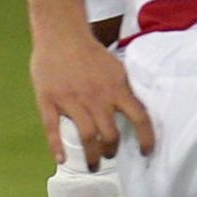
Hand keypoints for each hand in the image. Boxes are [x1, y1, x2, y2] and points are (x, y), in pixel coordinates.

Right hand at [30, 35, 155, 169]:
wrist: (61, 33)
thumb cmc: (90, 52)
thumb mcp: (117, 68)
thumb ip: (125, 90)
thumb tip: (139, 111)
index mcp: (116, 88)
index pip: (140, 118)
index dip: (146, 138)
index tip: (147, 152)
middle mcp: (97, 97)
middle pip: (110, 134)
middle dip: (112, 150)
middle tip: (109, 155)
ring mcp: (72, 100)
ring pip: (86, 136)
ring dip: (91, 155)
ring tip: (93, 163)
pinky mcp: (49, 100)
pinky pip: (53, 128)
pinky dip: (56, 147)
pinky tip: (61, 159)